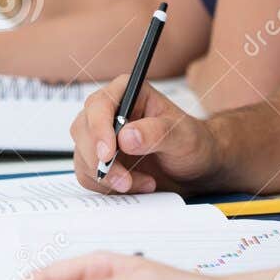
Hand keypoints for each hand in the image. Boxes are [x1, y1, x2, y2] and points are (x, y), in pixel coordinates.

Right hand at [69, 78, 221, 193]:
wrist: (196, 168)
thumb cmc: (192, 142)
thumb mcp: (182, 136)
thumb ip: (156, 133)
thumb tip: (126, 136)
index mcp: (128, 92)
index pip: (100, 105)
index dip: (98, 128)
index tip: (108, 154)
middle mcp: (110, 112)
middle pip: (83, 130)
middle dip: (100, 160)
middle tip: (125, 180)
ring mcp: (103, 137)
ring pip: (83, 156)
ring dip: (108, 177)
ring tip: (143, 182)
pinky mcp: (101, 161)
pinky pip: (88, 176)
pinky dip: (109, 187)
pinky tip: (137, 184)